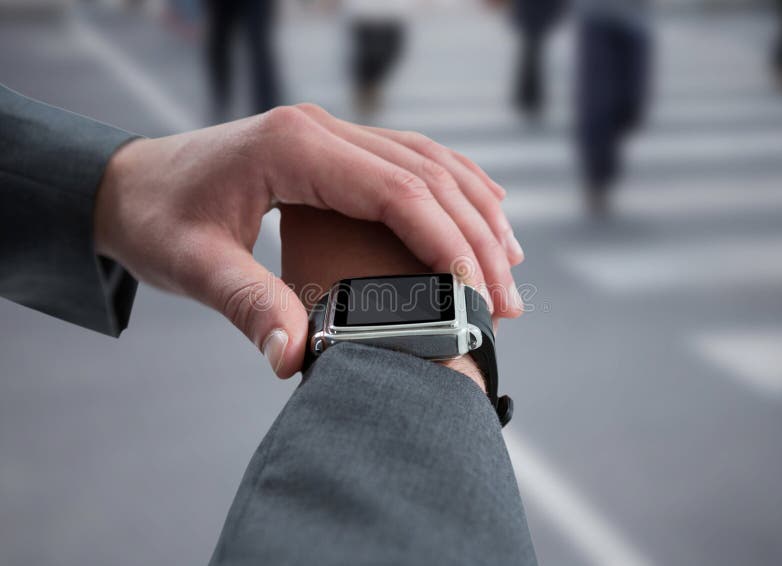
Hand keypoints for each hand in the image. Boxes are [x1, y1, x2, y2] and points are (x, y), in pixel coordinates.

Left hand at [94, 105, 522, 376]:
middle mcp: (320, 128)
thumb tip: (294, 361)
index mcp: (291, 146)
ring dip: (477, 213)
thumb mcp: (193, 265)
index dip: (445, 241)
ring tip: (510, 267)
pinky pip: (412, 160)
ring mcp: (330, 133)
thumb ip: (249, 306)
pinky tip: (486, 213)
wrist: (130, 184)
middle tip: (505, 301)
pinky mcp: (334, 148)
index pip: (394, 188)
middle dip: (475, 238)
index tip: (476, 294)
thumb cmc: (158, 220)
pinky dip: (456, 189)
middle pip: (426, 175)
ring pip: (430, 162)